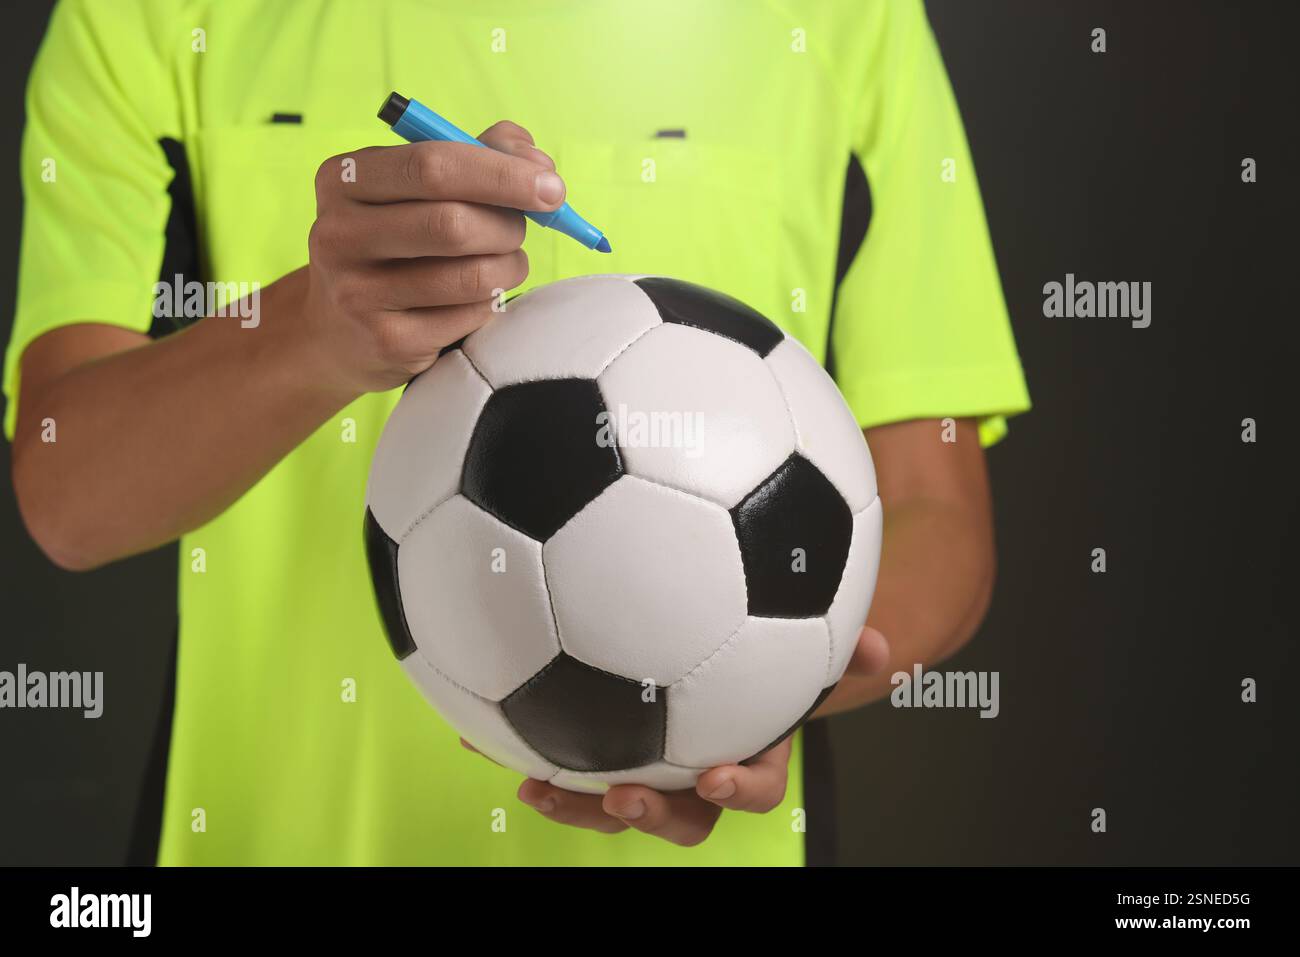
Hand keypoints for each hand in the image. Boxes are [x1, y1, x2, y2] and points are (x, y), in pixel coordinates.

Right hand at [303, 121, 564, 392]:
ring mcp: (357, 293)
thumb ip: (482, 155)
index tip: (551, 187)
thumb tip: (540, 164)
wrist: (339, 328)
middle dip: (507, 226)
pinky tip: (475, 298)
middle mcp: (338, 234)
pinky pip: (471, 315)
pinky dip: (491, 303)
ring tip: (502, 264)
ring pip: (471, 275)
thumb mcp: (419, 187)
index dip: (502, 174)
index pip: (432, 164)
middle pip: (453, 223)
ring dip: (508, 267)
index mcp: (344, 179)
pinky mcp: (387, 341)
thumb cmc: (398, 240)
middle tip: (520, 230)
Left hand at [489, 624, 889, 846]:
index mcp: (745, 743)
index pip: (755, 785)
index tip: (715, 777)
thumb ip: (843, 642)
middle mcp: (694, 760)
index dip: (739, 789)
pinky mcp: (591, 735)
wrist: (723, 621)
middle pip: (677, 814)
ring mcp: (641, 752)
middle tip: (619, 796)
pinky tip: (474, 727)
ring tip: (534, 781)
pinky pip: (560, 747)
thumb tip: (885, 651)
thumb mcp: (805, 630)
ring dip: (576, 800)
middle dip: (647, 816)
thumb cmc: (767, 631)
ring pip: (612, 796)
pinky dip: (519, 740)